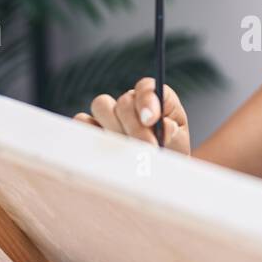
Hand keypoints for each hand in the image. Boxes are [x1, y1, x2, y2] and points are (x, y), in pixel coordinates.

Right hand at [73, 77, 190, 154]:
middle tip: (147, 148)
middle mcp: (131, 102)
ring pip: (101, 105)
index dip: (147, 100)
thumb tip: (166, 126)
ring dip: (115, 129)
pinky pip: (82, 120)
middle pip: (124, 101)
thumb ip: (174, 133)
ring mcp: (109, 113)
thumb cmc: (169, 155)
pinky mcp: (91, 127)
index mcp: (155, 99)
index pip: (147, 88)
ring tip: (130, 154)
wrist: (155, 174)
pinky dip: (93, 133)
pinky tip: (107, 154)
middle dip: (136, 126)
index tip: (151, 120)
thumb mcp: (178, 144)